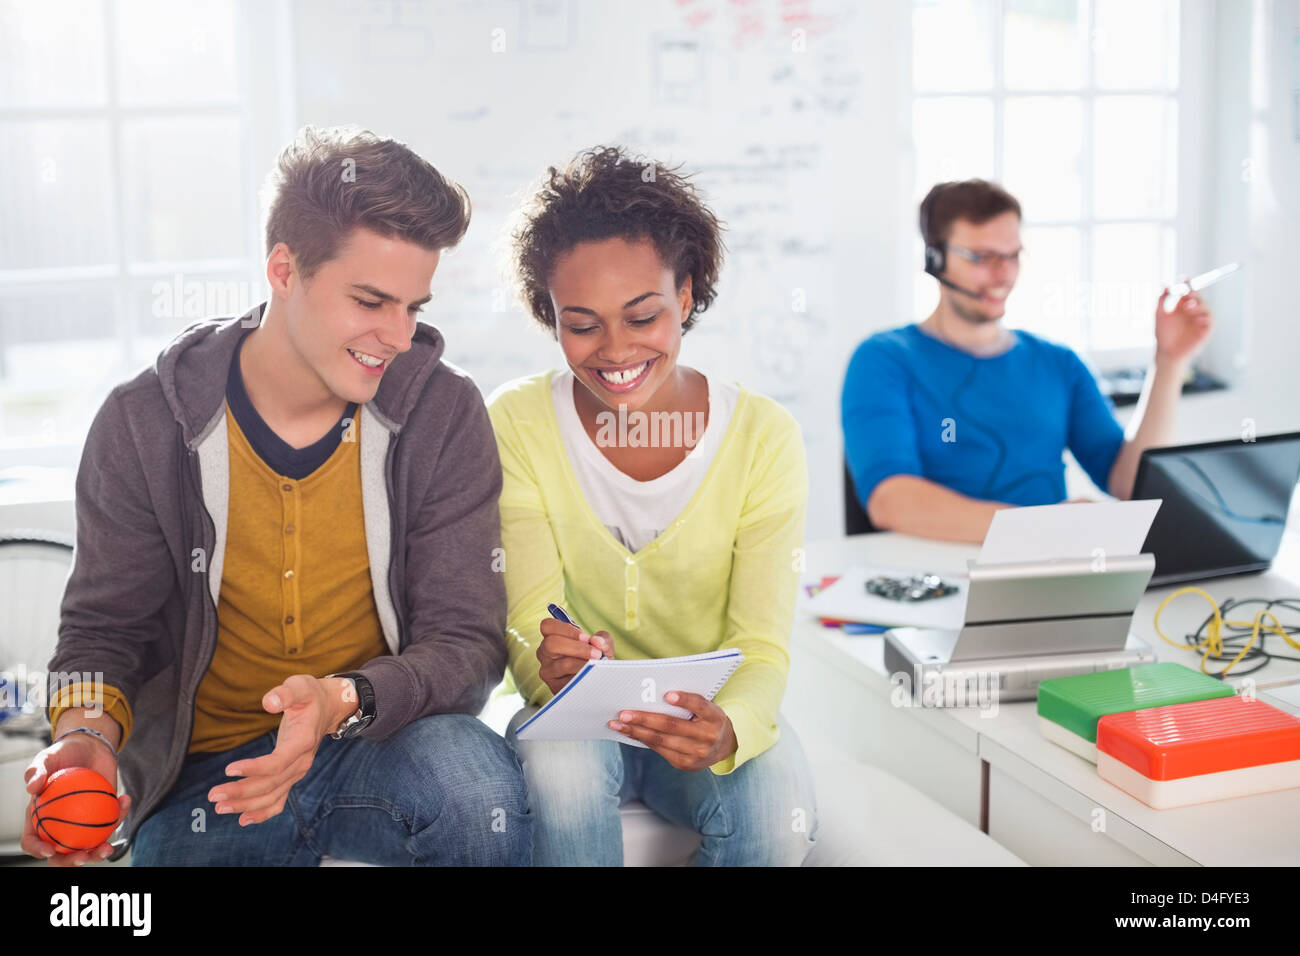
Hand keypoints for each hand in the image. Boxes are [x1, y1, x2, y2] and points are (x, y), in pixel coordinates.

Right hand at [22, 735, 129, 864]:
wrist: (89, 746)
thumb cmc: (64, 753)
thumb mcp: (47, 756)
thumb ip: (36, 770)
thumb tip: (32, 788)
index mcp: (39, 818)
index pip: (32, 840)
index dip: (38, 851)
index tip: (51, 851)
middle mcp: (60, 825)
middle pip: (61, 853)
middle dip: (71, 862)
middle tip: (83, 856)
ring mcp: (83, 823)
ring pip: (89, 845)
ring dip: (100, 851)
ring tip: (109, 847)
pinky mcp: (104, 814)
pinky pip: (112, 820)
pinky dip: (121, 813)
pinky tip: (125, 800)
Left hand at [207, 675, 342, 826]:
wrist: (328, 708)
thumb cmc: (310, 696)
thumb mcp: (300, 686)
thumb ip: (285, 693)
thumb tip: (268, 702)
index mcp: (303, 741)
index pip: (278, 762)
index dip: (254, 769)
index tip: (229, 770)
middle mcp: (302, 762)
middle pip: (271, 784)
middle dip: (241, 792)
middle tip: (214, 795)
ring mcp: (297, 772)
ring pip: (273, 796)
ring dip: (247, 805)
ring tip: (220, 807)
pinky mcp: (292, 776)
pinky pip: (279, 800)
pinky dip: (263, 813)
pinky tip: (243, 819)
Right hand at [537, 617, 614, 695]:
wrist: (598, 682)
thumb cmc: (595, 659)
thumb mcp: (601, 645)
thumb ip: (602, 639)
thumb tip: (597, 641)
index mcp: (552, 637)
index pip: (548, 626)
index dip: (566, 629)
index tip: (586, 637)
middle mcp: (545, 653)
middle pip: (552, 644)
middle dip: (577, 647)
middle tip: (596, 653)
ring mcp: (548, 670)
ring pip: (563, 664)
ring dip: (583, 663)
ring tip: (597, 664)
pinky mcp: (554, 686)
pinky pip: (568, 681)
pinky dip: (583, 677)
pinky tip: (591, 675)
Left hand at [608, 691, 737, 770]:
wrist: (723, 747)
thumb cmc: (708, 719)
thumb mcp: (707, 707)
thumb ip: (690, 701)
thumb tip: (656, 694)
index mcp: (714, 717)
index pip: (699, 705)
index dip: (684, 700)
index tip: (668, 694)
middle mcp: (707, 737)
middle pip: (672, 725)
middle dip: (645, 719)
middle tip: (624, 713)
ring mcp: (695, 753)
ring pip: (660, 740)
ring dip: (636, 731)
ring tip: (618, 724)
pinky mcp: (684, 764)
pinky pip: (659, 749)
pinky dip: (642, 739)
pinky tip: (629, 732)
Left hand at [1154, 285, 1213, 365]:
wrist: (1166, 352)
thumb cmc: (1163, 334)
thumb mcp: (1160, 315)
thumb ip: (1162, 300)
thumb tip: (1166, 285)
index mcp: (1182, 305)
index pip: (1188, 291)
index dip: (1188, 284)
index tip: (1184, 279)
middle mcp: (1193, 310)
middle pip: (1197, 296)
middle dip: (1193, 293)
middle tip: (1186, 292)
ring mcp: (1200, 319)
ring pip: (1204, 306)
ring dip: (1197, 304)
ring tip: (1187, 307)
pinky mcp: (1205, 329)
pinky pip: (1210, 319)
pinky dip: (1204, 316)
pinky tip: (1197, 318)